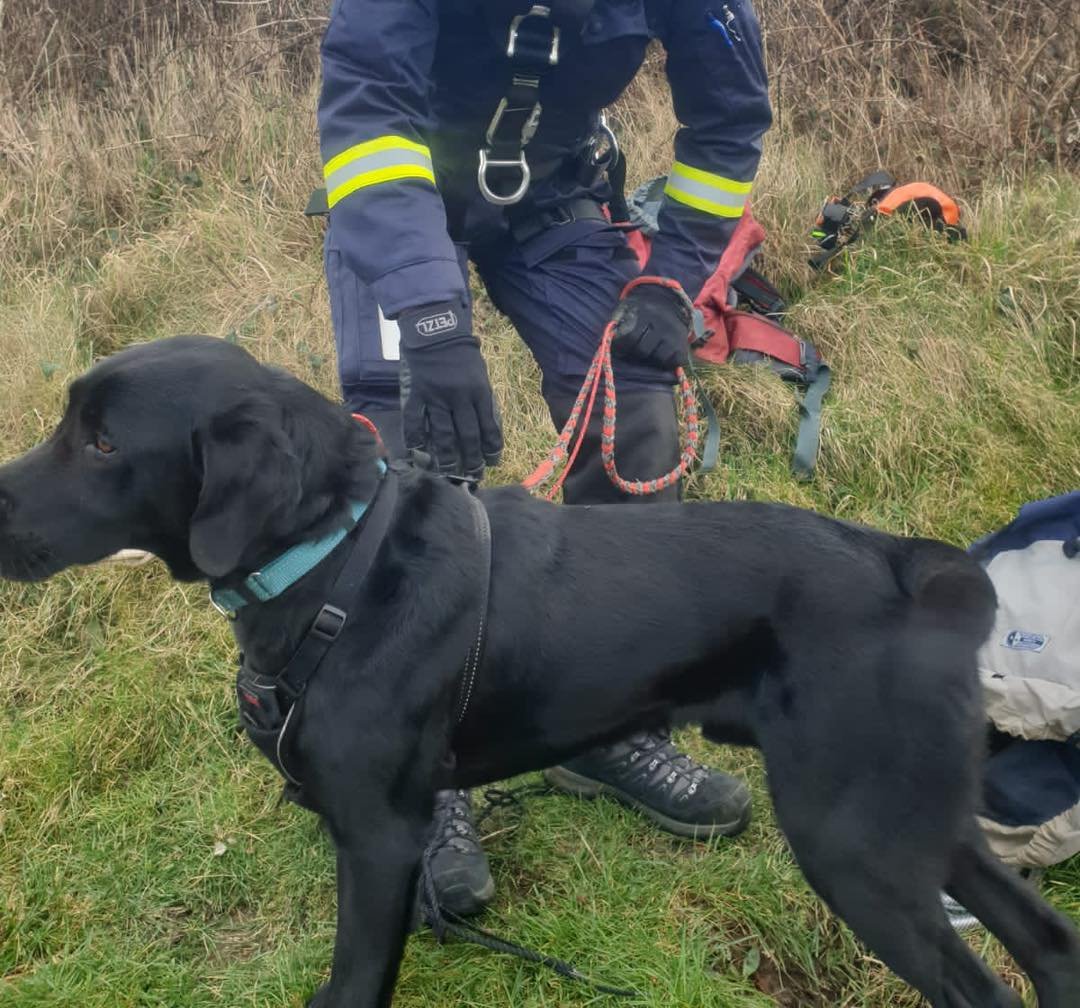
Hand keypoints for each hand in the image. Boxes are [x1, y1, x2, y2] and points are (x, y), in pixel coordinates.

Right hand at [397, 300, 502, 478]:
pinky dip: (416, 439)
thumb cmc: (461, 353)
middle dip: (471, 458)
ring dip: (446, 457)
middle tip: (472, 473)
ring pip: (443, 434)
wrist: (434, 330)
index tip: (492, 462)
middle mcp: (460, 398)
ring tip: (447, 471)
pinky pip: (416, 422)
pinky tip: (418, 452)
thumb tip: (485, 426)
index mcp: (479, 392)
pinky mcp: (416, 395)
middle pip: (468, 435)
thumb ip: (481, 399)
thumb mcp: (480, 374)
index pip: (488, 427)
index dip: (491, 448)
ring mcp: (436, 397)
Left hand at [610, 276, 692, 371]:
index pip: (629, 338)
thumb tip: (603, 343)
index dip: (621, 346)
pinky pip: (672, 362)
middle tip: (635, 348)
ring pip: (657, 358)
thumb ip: (615, 324)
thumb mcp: (625, 308)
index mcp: (645, 313)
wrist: (668, 298)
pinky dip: (665, 362)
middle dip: (635, 352)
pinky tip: (660, 353)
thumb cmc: (640, 307)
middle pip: (642, 350)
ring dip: (650, 357)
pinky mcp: (682, 346)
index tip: (620, 346)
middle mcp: (662, 324)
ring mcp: (674, 336)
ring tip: (648, 349)